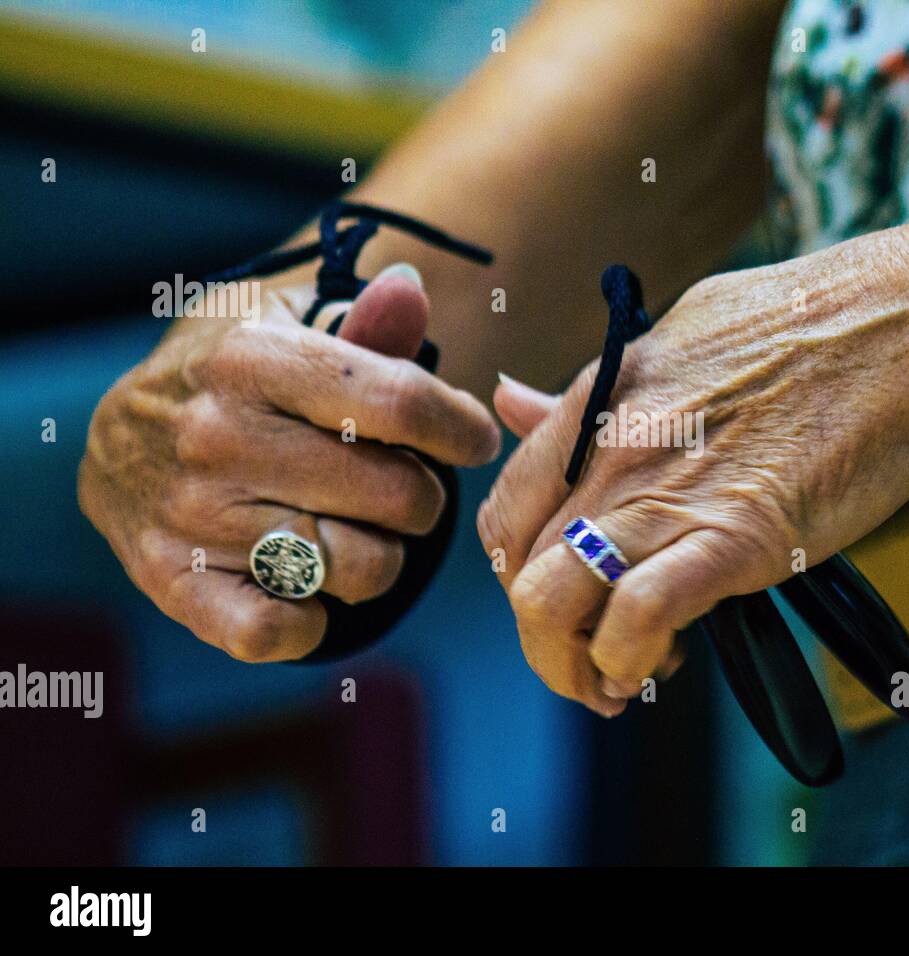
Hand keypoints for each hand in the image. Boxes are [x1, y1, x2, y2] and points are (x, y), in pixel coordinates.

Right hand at [79, 265, 499, 661]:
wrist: (117, 443)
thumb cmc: (232, 379)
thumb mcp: (286, 325)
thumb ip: (361, 320)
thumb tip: (410, 291)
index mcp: (253, 360)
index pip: (401, 403)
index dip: (461, 429)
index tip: (474, 439)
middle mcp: (219, 436)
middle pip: (397, 494)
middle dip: (423, 496)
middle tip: (402, 488)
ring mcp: (193, 516)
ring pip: (359, 567)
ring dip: (380, 557)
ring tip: (353, 531)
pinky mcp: (173, 584)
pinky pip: (278, 633)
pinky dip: (312, 621)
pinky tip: (310, 587)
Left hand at [478, 208, 908, 715]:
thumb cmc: (811, 325)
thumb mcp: (674, 338)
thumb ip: (591, 393)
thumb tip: (519, 400)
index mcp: (599, 402)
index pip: (504, 514)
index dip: (517, 577)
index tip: (561, 600)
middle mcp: (614, 452)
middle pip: (521, 573)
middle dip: (543, 640)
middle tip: (590, 661)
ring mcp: (670, 494)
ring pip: (552, 604)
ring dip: (572, 667)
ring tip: (616, 682)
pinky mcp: (736, 537)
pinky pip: (639, 617)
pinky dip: (631, 660)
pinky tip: (660, 666)